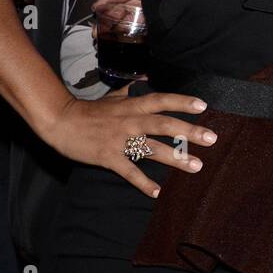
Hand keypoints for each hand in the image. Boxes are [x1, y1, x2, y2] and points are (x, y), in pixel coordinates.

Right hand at [44, 83, 216, 197]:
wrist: (60, 121)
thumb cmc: (88, 110)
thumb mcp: (111, 97)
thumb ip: (128, 91)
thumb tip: (141, 81)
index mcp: (132, 105)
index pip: (162, 100)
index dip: (182, 102)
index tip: (204, 105)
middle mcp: (130, 121)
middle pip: (164, 125)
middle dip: (189, 132)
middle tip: (212, 138)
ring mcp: (119, 140)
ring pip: (152, 149)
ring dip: (175, 158)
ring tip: (196, 166)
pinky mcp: (108, 157)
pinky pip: (129, 171)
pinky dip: (143, 182)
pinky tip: (157, 192)